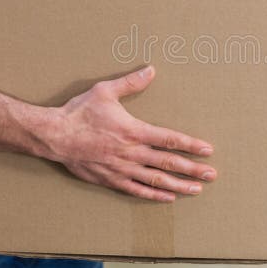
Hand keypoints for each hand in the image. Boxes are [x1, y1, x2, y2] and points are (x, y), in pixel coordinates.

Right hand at [44, 66, 216, 202]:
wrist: (54, 136)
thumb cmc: (79, 112)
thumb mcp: (105, 91)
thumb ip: (130, 83)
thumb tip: (151, 70)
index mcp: (133, 131)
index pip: (169, 139)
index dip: (190, 145)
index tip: (207, 150)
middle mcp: (131, 153)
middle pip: (168, 163)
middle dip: (192, 169)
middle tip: (212, 174)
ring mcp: (121, 169)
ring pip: (156, 180)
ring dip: (179, 185)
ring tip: (197, 189)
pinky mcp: (110, 179)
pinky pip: (136, 190)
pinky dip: (154, 195)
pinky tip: (169, 197)